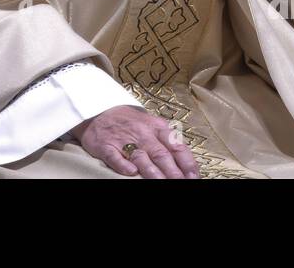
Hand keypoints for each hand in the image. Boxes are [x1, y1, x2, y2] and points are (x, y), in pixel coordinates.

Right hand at [71, 106, 200, 177]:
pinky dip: (122, 165)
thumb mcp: (153, 125)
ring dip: (152, 171)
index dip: (186, 162)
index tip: (194, 176)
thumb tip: (188, 165)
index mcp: (157, 127)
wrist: (99, 111)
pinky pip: (114, 156)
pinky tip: (131, 172)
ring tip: (161, 183)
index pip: (176, 145)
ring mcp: (123, 139)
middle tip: (180, 182)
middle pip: (160, 153)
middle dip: (172, 171)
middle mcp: (142, 132)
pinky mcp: (105, 145)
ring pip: (140, 156)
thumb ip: (169, 142)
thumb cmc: (130, 122)